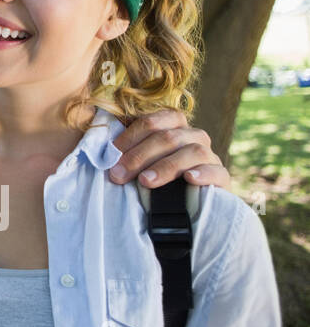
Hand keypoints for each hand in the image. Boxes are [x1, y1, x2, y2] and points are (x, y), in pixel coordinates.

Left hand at [110, 109, 229, 188]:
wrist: (187, 204)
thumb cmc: (155, 177)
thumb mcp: (141, 161)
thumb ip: (127, 151)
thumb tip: (102, 152)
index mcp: (173, 125)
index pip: (151, 122)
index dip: (129, 137)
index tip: (111, 156)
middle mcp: (194, 136)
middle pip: (168, 137)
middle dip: (139, 156)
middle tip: (119, 175)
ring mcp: (210, 156)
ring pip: (193, 151)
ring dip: (166, 166)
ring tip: (146, 181)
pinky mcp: (222, 178)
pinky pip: (217, 171)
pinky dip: (203, 174)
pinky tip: (189, 179)